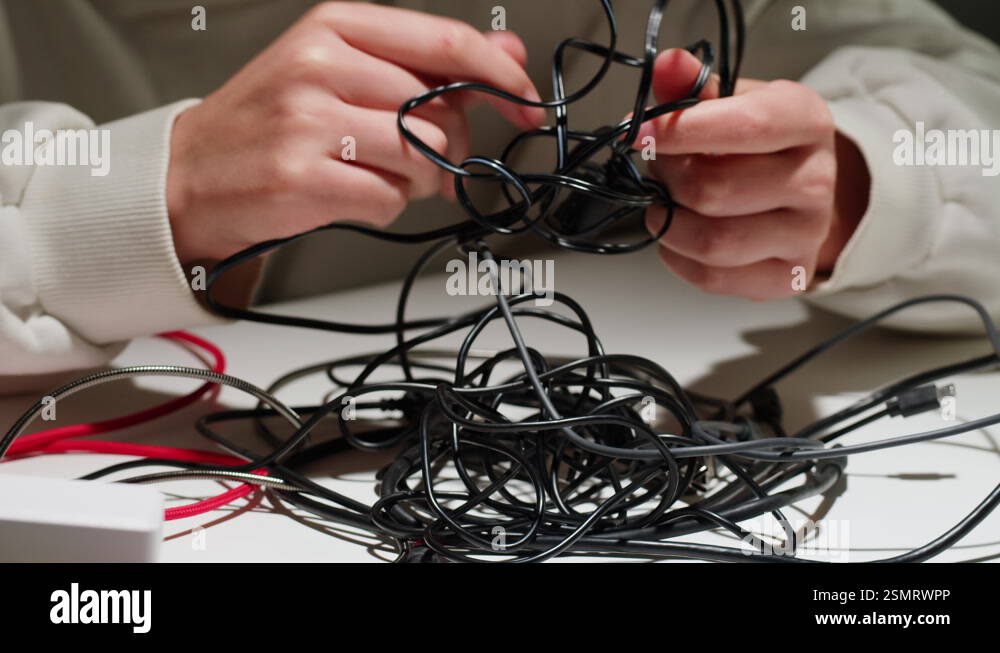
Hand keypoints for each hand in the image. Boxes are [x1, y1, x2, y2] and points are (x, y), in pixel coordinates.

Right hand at [166, 2, 544, 264]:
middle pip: (441, 111)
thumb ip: (425, 62)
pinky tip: (348, 193)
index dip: (501, 78)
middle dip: (447, 146)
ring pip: (423, 157)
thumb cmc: (269, 121)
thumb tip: (505, 54)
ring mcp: (308, 123)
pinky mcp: (303, 179)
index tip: (527, 103)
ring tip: (374, 173)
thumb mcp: (344, 70)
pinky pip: (389, 200)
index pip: (446, 44)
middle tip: (418, 156)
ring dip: (415, 179)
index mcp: (335, 27)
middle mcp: (321, 66)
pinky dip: (382, 205)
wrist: (189, 175)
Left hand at [636, 49, 868, 300]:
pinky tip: (678, 235)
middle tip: (659, 167)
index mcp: (806, 121)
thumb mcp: (733, 101)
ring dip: (670, 223)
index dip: (680, 131)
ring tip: (665, 202)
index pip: (744, 127)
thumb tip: (666, 65)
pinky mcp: (787, 277)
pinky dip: (679, 257)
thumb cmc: (759, 143)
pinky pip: (714, 278)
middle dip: (668, 178)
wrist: (802, 191)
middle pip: (715, 191)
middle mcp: (816, 180)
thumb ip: (694, 86)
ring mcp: (807, 234)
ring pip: (714, 243)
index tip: (639, 133)